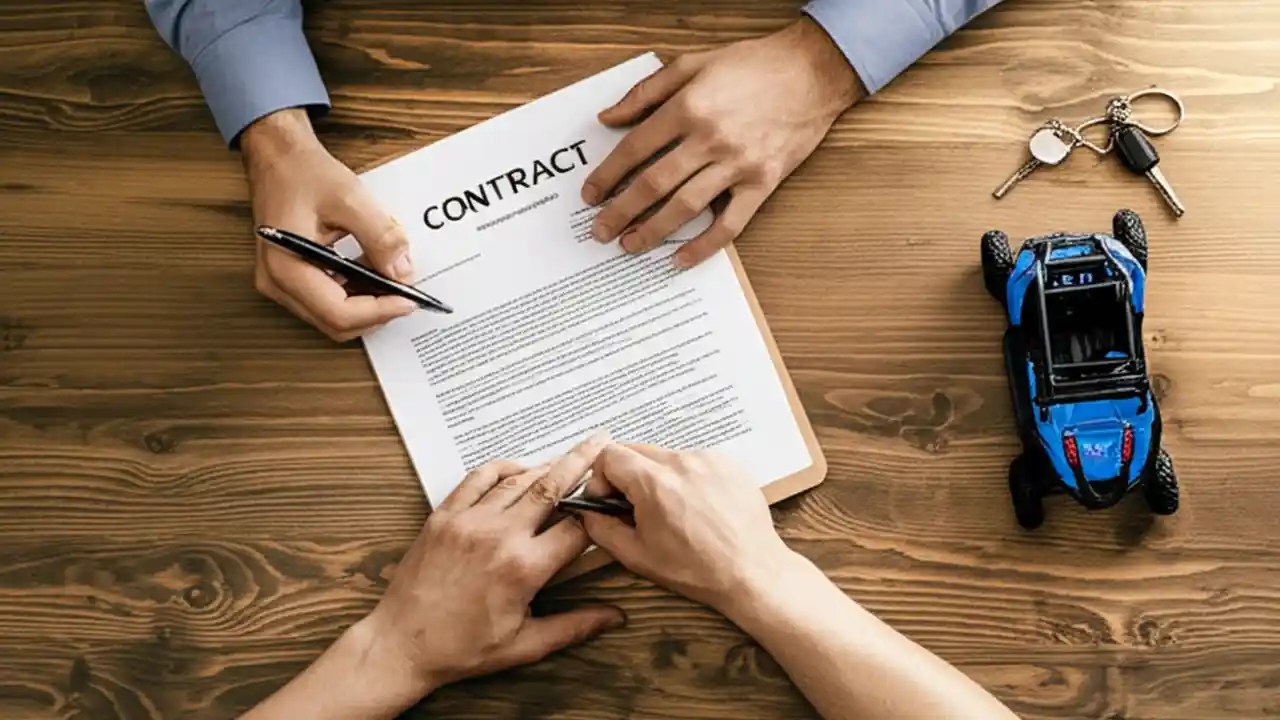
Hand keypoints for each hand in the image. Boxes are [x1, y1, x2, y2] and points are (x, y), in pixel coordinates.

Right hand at [241, 109, 417, 340]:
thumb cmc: (302, 172)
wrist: (278, 156)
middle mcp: (277, 282)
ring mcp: (281, 283)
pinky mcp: (290, 277)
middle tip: (407, 294)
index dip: (378, 311)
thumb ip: (379, 236)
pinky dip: (355, 293)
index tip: (409, 300)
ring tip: (393, 280)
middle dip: (375, 312)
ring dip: (366, 305)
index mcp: (285, 267)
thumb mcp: (349, 198)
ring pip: (332, 316)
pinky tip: (373, 272)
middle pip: (335, 323)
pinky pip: (327, 300)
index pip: (338, 312)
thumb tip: (403, 270)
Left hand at [361, 433, 623, 691]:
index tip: (608, 509)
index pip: (576, 529)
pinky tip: (518, 468)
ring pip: (518, 479)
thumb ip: (575, 626)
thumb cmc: (461, 650)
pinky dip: (503, 468)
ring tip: (567, 458)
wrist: (401, 644)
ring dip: (546, 466)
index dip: (597, 517)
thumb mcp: (525, 645)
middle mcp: (498, 536)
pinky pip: (478, 478)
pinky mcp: (444, 515)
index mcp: (523, 568)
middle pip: (552, 487)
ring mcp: (469, 521)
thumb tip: (616, 618)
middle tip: (602, 443)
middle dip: (582, 463)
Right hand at [579, 445, 799, 611]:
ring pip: (665, 456)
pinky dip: (687, 478)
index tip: (609, 499)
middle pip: (636, 451)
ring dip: (658, 477)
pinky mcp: (729, 462)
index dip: (601, 478)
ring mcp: (709, 458)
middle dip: (627, 476)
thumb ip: (601, 528)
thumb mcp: (637, 556)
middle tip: (636, 507)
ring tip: (673, 511)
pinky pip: (694, 460)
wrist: (752, 572)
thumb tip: (587, 511)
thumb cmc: (697, 569)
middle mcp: (682, 462)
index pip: (609, 455)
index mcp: (655, 483)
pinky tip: (697, 507)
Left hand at [581, 18, 864, 267]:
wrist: (813, 71)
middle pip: (653, 184)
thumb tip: (608, 118)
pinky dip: (704, 246)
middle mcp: (710, 138)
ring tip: (630, 245)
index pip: (634, 149)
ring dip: (652, 231)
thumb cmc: (753, 64)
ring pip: (685, 207)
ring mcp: (738, 164)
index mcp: (688, 107)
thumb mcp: (693, 63)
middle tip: (599, 231)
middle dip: (620, 212)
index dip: (607, 175)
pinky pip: (730, 224)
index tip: (590, 195)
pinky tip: (681, 259)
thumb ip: (646, 92)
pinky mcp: (763, 183)